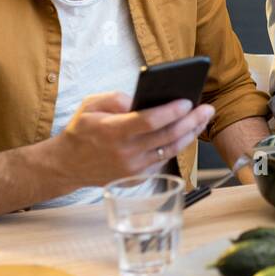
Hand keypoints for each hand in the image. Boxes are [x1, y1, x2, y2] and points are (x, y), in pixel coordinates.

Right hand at [52, 91, 214, 186]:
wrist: (67, 165)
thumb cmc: (81, 131)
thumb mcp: (90, 105)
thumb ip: (115, 98)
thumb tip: (140, 98)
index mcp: (112, 132)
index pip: (149, 121)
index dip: (170, 112)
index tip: (187, 101)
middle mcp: (125, 152)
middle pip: (166, 136)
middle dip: (190, 121)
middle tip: (207, 109)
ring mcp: (132, 168)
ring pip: (169, 150)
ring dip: (190, 134)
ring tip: (202, 120)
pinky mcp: (137, 176)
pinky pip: (163, 160)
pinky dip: (177, 146)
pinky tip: (187, 133)